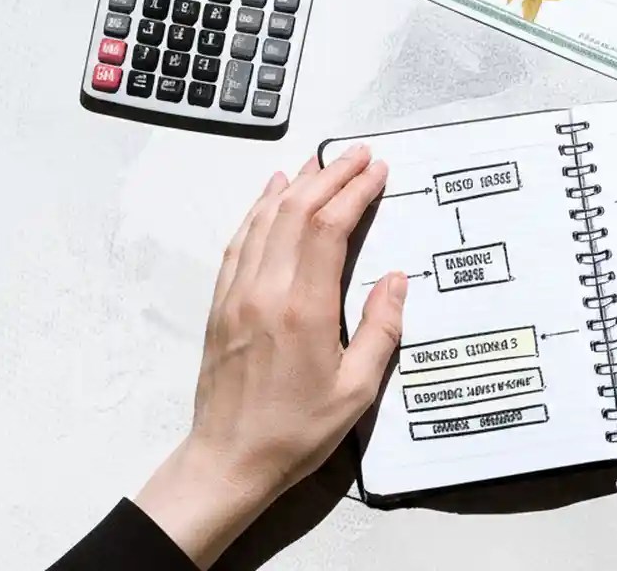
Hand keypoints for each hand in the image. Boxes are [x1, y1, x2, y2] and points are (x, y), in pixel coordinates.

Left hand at [134, 145, 406, 567]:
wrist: (228, 460)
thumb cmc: (298, 431)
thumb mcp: (357, 390)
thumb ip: (381, 329)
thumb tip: (395, 278)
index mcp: (303, 308)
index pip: (330, 228)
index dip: (356, 192)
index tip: (378, 171)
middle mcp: (265, 290)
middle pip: (297, 211)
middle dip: (330, 176)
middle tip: (359, 155)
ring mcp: (237, 294)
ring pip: (265, 219)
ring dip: (296, 184)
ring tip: (322, 161)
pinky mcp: (220, 304)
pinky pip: (240, 242)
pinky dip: (258, 209)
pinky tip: (272, 193)